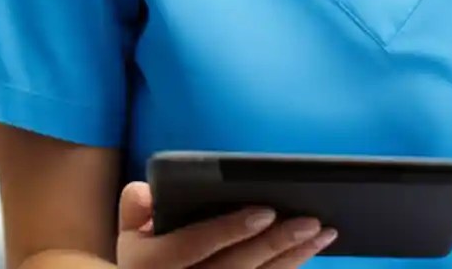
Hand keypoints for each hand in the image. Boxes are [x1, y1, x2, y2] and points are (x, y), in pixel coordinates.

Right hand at [116, 182, 337, 267]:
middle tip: (311, 221)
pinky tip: (306, 253)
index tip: (265, 211)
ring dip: (293, 260)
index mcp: (148, 267)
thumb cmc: (143, 260)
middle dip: (275, 245)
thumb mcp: (129, 234)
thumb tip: (148, 190)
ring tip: (322, 234)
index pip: (193, 247)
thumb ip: (136, 207)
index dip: (229, 230)